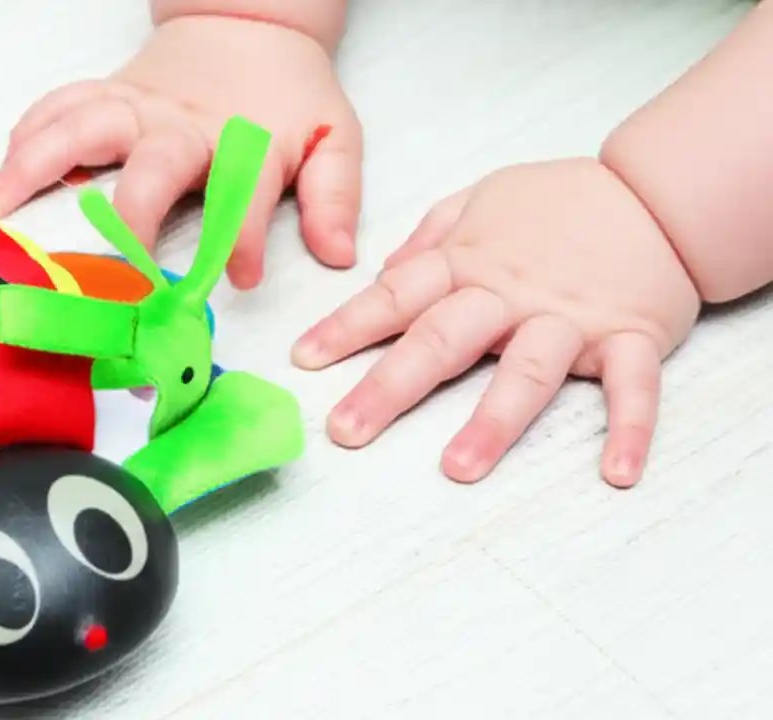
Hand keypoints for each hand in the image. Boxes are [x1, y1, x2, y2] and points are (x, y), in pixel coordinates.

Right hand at [0, 15, 361, 288]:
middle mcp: (180, 125)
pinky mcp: (107, 95)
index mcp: (241, 141)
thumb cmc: (288, 94)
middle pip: (151, 168)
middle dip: (131, 217)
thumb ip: (334, 196)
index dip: (242, 240)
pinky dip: (26, 137)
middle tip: (109, 269)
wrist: (252, 23)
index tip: (239, 279)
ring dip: (34, 167)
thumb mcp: (333, 138)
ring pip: (80, 128)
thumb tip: (337, 255)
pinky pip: (58, 107)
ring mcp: (136, 107)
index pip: (243, 196)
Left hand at [292, 158, 701, 487]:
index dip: (346, 327)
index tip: (303, 361)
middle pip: (443, 340)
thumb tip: (385, 272)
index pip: (396, 296)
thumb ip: (432, 236)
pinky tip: (617, 471)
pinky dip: (630, 427)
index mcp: (469, 262)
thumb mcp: (484, 198)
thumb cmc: (563, 200)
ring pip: (527, 371)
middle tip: (346, 431)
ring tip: (456, 468)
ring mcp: (571, 318)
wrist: (660, 190)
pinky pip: (632, 386)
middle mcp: (511, 294)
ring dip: (493, 421)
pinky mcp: (631, 335)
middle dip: (390, 386)